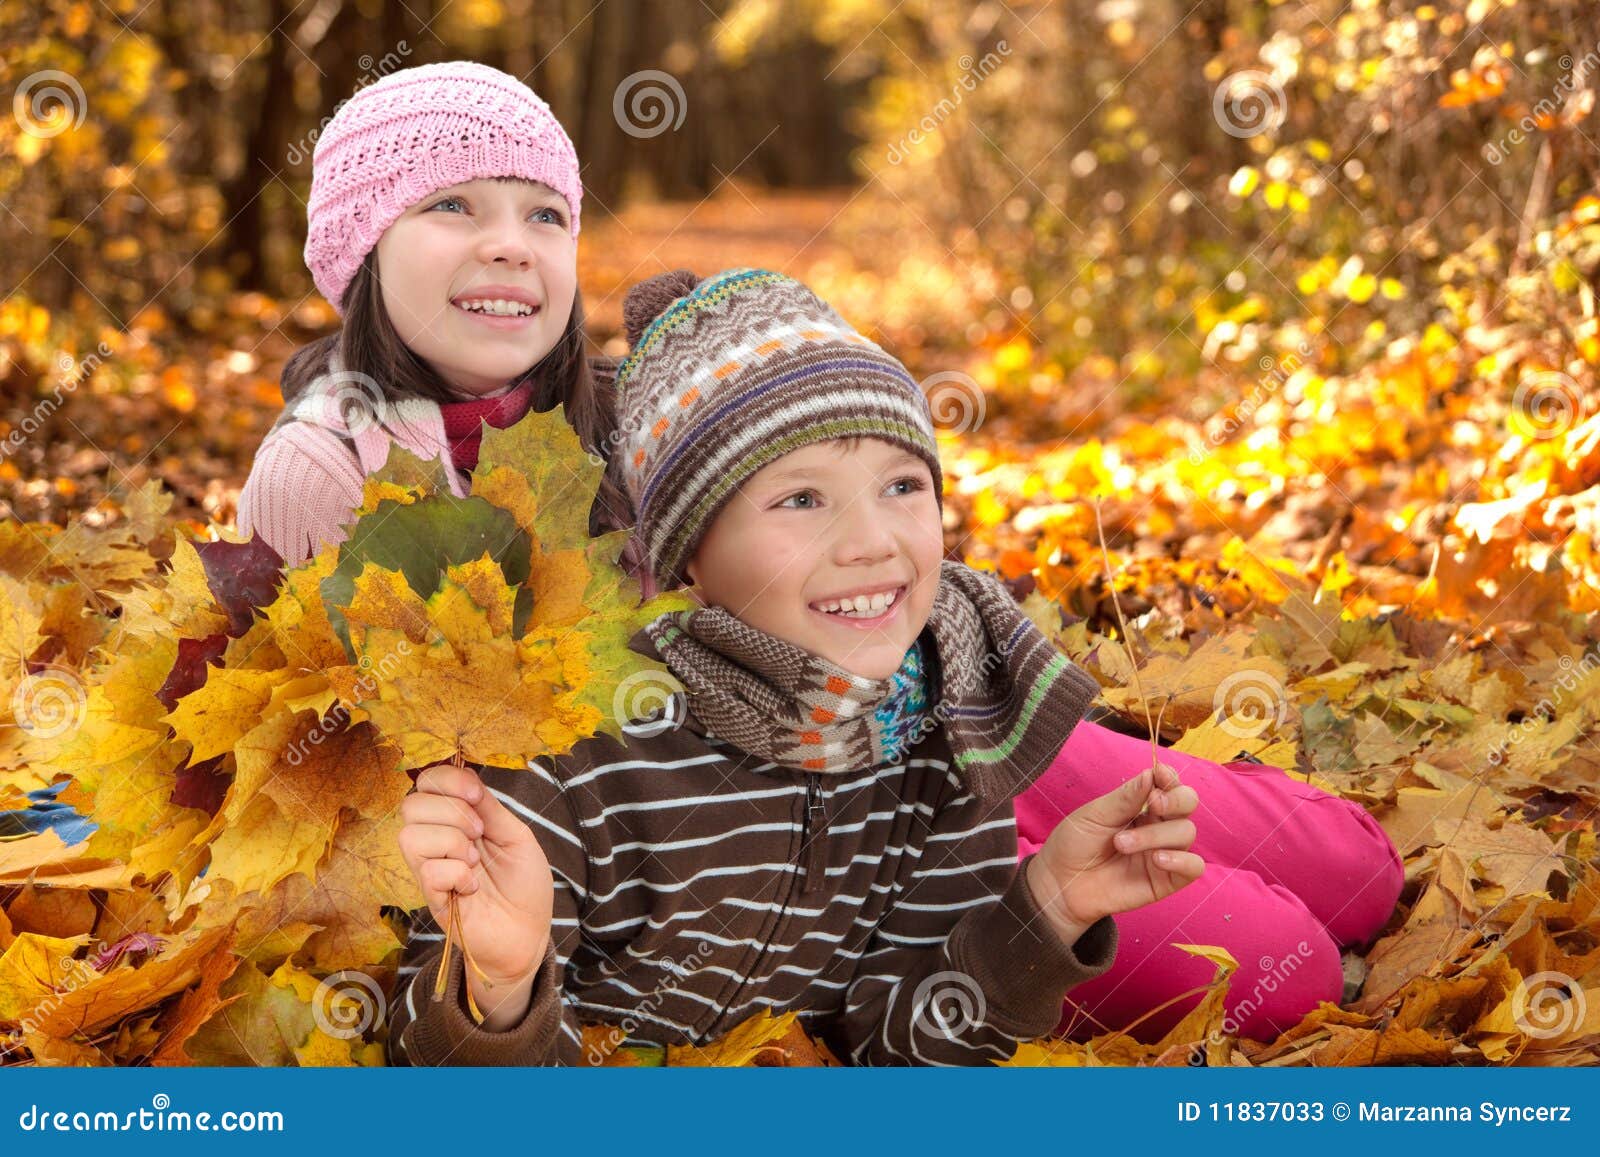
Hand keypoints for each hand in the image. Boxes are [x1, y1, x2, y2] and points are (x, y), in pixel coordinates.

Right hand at [398, 761, 553, 1022]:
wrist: (529, 933)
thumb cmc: (524, 885)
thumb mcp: (516, 836)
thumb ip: (489, 808)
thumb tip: (467, 776)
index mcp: (457, 820)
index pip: (427, 783)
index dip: (446, 779)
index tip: (476, 793)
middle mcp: (437, 842)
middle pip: (411, 805)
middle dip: (452, 810)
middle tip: (480, 833)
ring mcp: (431, 870)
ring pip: (411, 836)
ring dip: (451, 842)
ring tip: (475, 861)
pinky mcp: (431, 898)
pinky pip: (427, 871)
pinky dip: (457, 874)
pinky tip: (472, 887)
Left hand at [1025, 761, 1204, 945]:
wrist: (1061, 884)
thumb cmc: (1075, 844)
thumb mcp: (1095, 814)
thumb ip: (1126, 798)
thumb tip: (1151, 773)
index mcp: (1142, 805)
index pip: (1169, 785)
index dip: (1168, 777)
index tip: (1158, 773)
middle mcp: (1157, 825)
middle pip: (1188, 803)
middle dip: (1175, 799)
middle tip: (1153, 803)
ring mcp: (1164, 852)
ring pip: (1186, 832)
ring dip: (1155, 834)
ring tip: (1121, 843)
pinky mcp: (1167, 880)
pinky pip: (1194, 867)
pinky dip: (1182, 860)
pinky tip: (1157, 859)